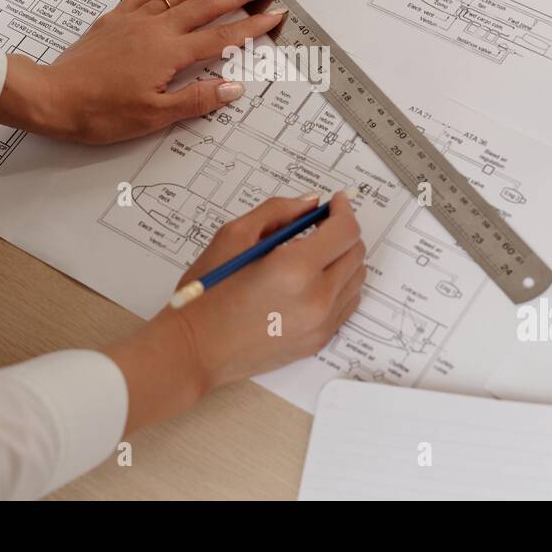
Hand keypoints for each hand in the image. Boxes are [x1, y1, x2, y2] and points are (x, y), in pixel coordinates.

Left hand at [0, 0, 285, 143]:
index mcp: (169, 53)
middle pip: (208, 4)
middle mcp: (157, 28)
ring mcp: (136, 19)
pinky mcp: (117, 18)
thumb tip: (233, 87)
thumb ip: (196, 99)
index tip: (275, 14)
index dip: (252, 25)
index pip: (222, 36)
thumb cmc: (100, 113)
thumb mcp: (153, 116)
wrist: (52, 98)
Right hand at [103, 193, 365, 434]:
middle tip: (319, 226)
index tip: (335, 202)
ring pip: (356, 279)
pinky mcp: (319, 341)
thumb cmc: (208, 292)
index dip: (343, 209)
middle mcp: (316, 298)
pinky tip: (312, 282)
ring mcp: (321, 324)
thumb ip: (277, 211)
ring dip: (342, 260)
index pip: (345, 230)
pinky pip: (347, 305)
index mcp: (295, 268)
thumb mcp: (233, 236)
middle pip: (356, 253)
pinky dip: (338, 286)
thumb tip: (311, 203)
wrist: (195, 349)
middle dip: (342, 232)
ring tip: (314, 255)